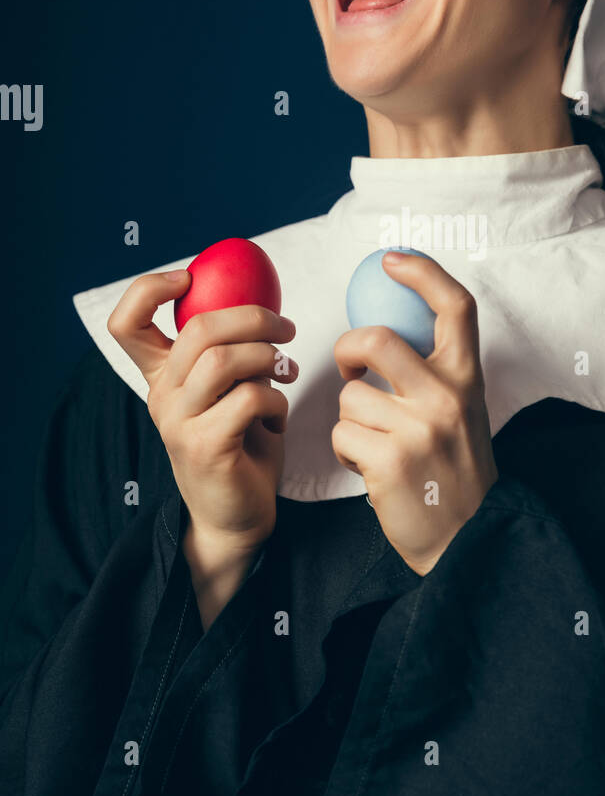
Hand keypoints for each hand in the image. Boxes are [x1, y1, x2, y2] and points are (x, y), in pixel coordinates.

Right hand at [107, 270, 297, 549]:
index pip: (126, 322)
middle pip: (196, 329)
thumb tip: (263, 306)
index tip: (189, 278)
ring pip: (224, 361)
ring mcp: (178, 423)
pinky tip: (278, 419)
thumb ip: (236, 354)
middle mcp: (162, 396)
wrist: (235, 518)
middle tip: (286, 330)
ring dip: (269, 358)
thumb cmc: (242, 447)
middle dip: (252, 317)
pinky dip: (276, 402)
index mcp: (162, 376)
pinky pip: (248, 400)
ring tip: (288, 373)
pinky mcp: (204, 447)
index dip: (149, 288)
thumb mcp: (233, 391)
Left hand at [331, 252, 497, 574]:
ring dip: (351, 420)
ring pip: (350, 396)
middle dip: (348, 348)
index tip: (391, 260)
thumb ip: (434, 374)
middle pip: (377, 339)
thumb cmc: (456, 471)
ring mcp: (419, 428)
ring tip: (376, 444)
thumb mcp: (463, 411)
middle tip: (350, 367)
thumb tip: (383, 335)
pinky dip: (348, 452)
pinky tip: (371, 468)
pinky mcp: (390, 460)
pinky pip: (342, 435)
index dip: (422, 272)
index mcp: (468, 378)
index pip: (454, 306)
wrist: (470, 539)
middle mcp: (447, 396)